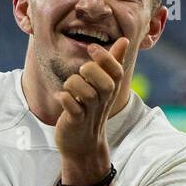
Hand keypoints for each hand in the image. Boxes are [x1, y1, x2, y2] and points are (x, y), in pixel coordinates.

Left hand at [55, 38, 128, 184]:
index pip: (117, 72)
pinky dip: (64, 99)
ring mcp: (90, 112)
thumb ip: (113, 62)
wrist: (82, 144)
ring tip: (68, 87)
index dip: (106, 57)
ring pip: (86, 94)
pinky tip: (60, 97)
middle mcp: (103, 101)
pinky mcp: (76, 122)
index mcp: (110, 89)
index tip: (91, 48)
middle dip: (91, 71)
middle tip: (80, 71)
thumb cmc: (91, 109)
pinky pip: (72, 108)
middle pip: (106, 83)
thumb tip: (125, 40)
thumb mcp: (104, 85)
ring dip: (73, 84)